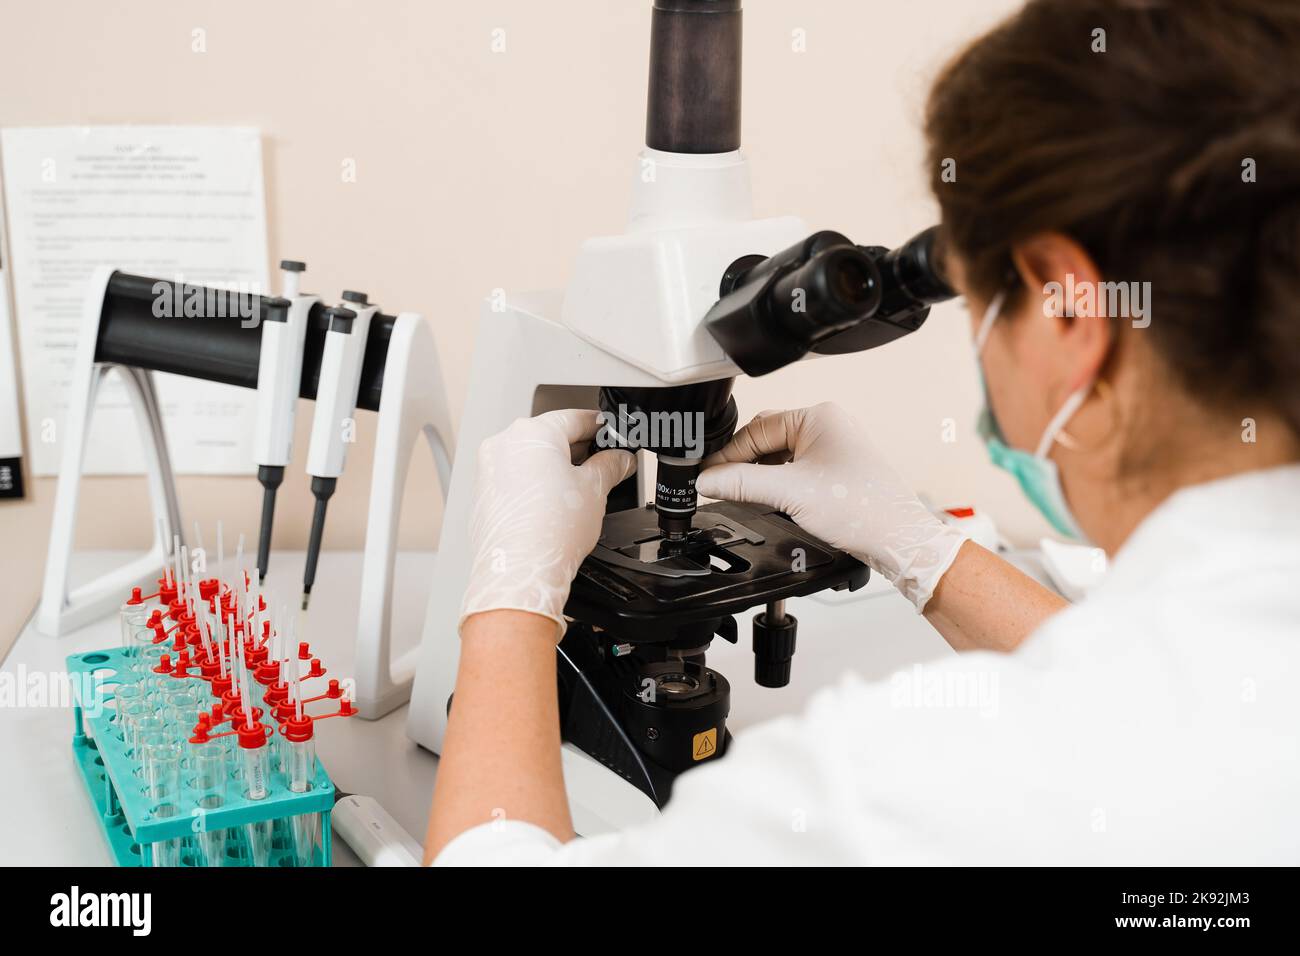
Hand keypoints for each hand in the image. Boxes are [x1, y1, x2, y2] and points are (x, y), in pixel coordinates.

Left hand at [459, 409, 636, 639]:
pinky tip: (554, 504)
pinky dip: (535, 484)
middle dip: (578, 449)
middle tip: (603, 465)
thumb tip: (620, 459)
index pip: (575, 418)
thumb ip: (610, 466)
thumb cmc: (549, 532)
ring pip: (530, 457)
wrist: (519, 571)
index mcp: (533, 432)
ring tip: (580, 490)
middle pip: (550, 436)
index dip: (600, 427)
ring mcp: (489, 468)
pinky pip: (514, 478)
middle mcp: (504, 444)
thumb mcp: (595, 490)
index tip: (611, 435)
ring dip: (555, 467)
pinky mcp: (484, 493)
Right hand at [696, 402, 965, 610]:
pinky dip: (776, 485)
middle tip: (719, 486)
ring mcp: (832, 449)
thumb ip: (742, 484)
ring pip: (778, 457)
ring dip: (759, 476)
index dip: (728, 454)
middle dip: (742, 464)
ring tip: (743, 496)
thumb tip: (707, 480)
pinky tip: (768, 501)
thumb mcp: (790, 493)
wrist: (898, 540)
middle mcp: (826, 427)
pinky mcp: (834, 472)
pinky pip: (793, 471)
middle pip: (765, 440)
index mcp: (818, 417)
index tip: (708, 475)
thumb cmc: (862, 509)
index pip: (756, 429)